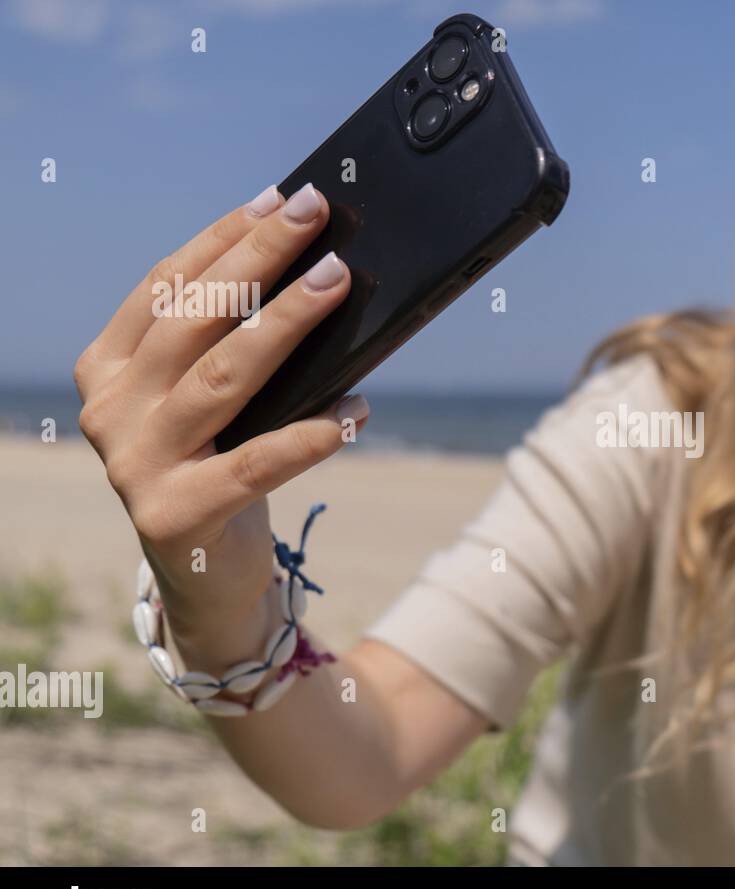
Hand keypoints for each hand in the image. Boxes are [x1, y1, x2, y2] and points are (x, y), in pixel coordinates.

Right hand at [74, 183, 367, 651]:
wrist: (203, 576)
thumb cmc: (220, 467)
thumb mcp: (214, 402)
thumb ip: (232, 348)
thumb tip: (316, 271)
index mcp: (108, 369)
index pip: (167, 286)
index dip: (223, 237)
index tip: (278, 196)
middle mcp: (111, 411)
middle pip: (193, 319)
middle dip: (257, 259)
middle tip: (314, 214)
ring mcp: (136, 464)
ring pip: (222, 378)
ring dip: (286, 323)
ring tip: (338, 281)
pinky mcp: (178, 514)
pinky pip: (256, 463)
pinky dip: (310, 435)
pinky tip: (355, 411)